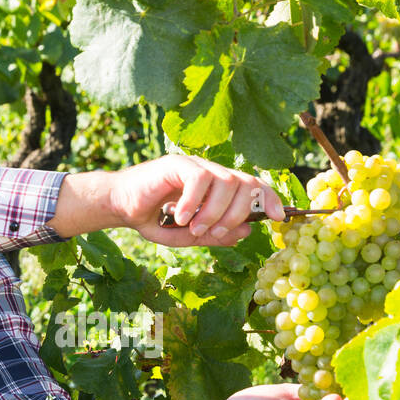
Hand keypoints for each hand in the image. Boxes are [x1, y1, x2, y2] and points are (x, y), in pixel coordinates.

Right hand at [111, 154, 285, 246]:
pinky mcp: (176, 164)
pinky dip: (193, 202)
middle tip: (215, 231)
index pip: (254, 186)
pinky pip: (199, 179)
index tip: (278, 218)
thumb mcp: (189, 236)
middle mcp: (212, 173)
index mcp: (219, 189)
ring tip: (194, 227)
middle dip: (237, 214)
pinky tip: (179, 216)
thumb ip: (217, 235)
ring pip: (226, 182)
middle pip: (245, 184)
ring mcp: (195, 166)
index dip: (270, 199)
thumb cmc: (154, 220)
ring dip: (215, 211)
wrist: (121, 206)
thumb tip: (247, 232)